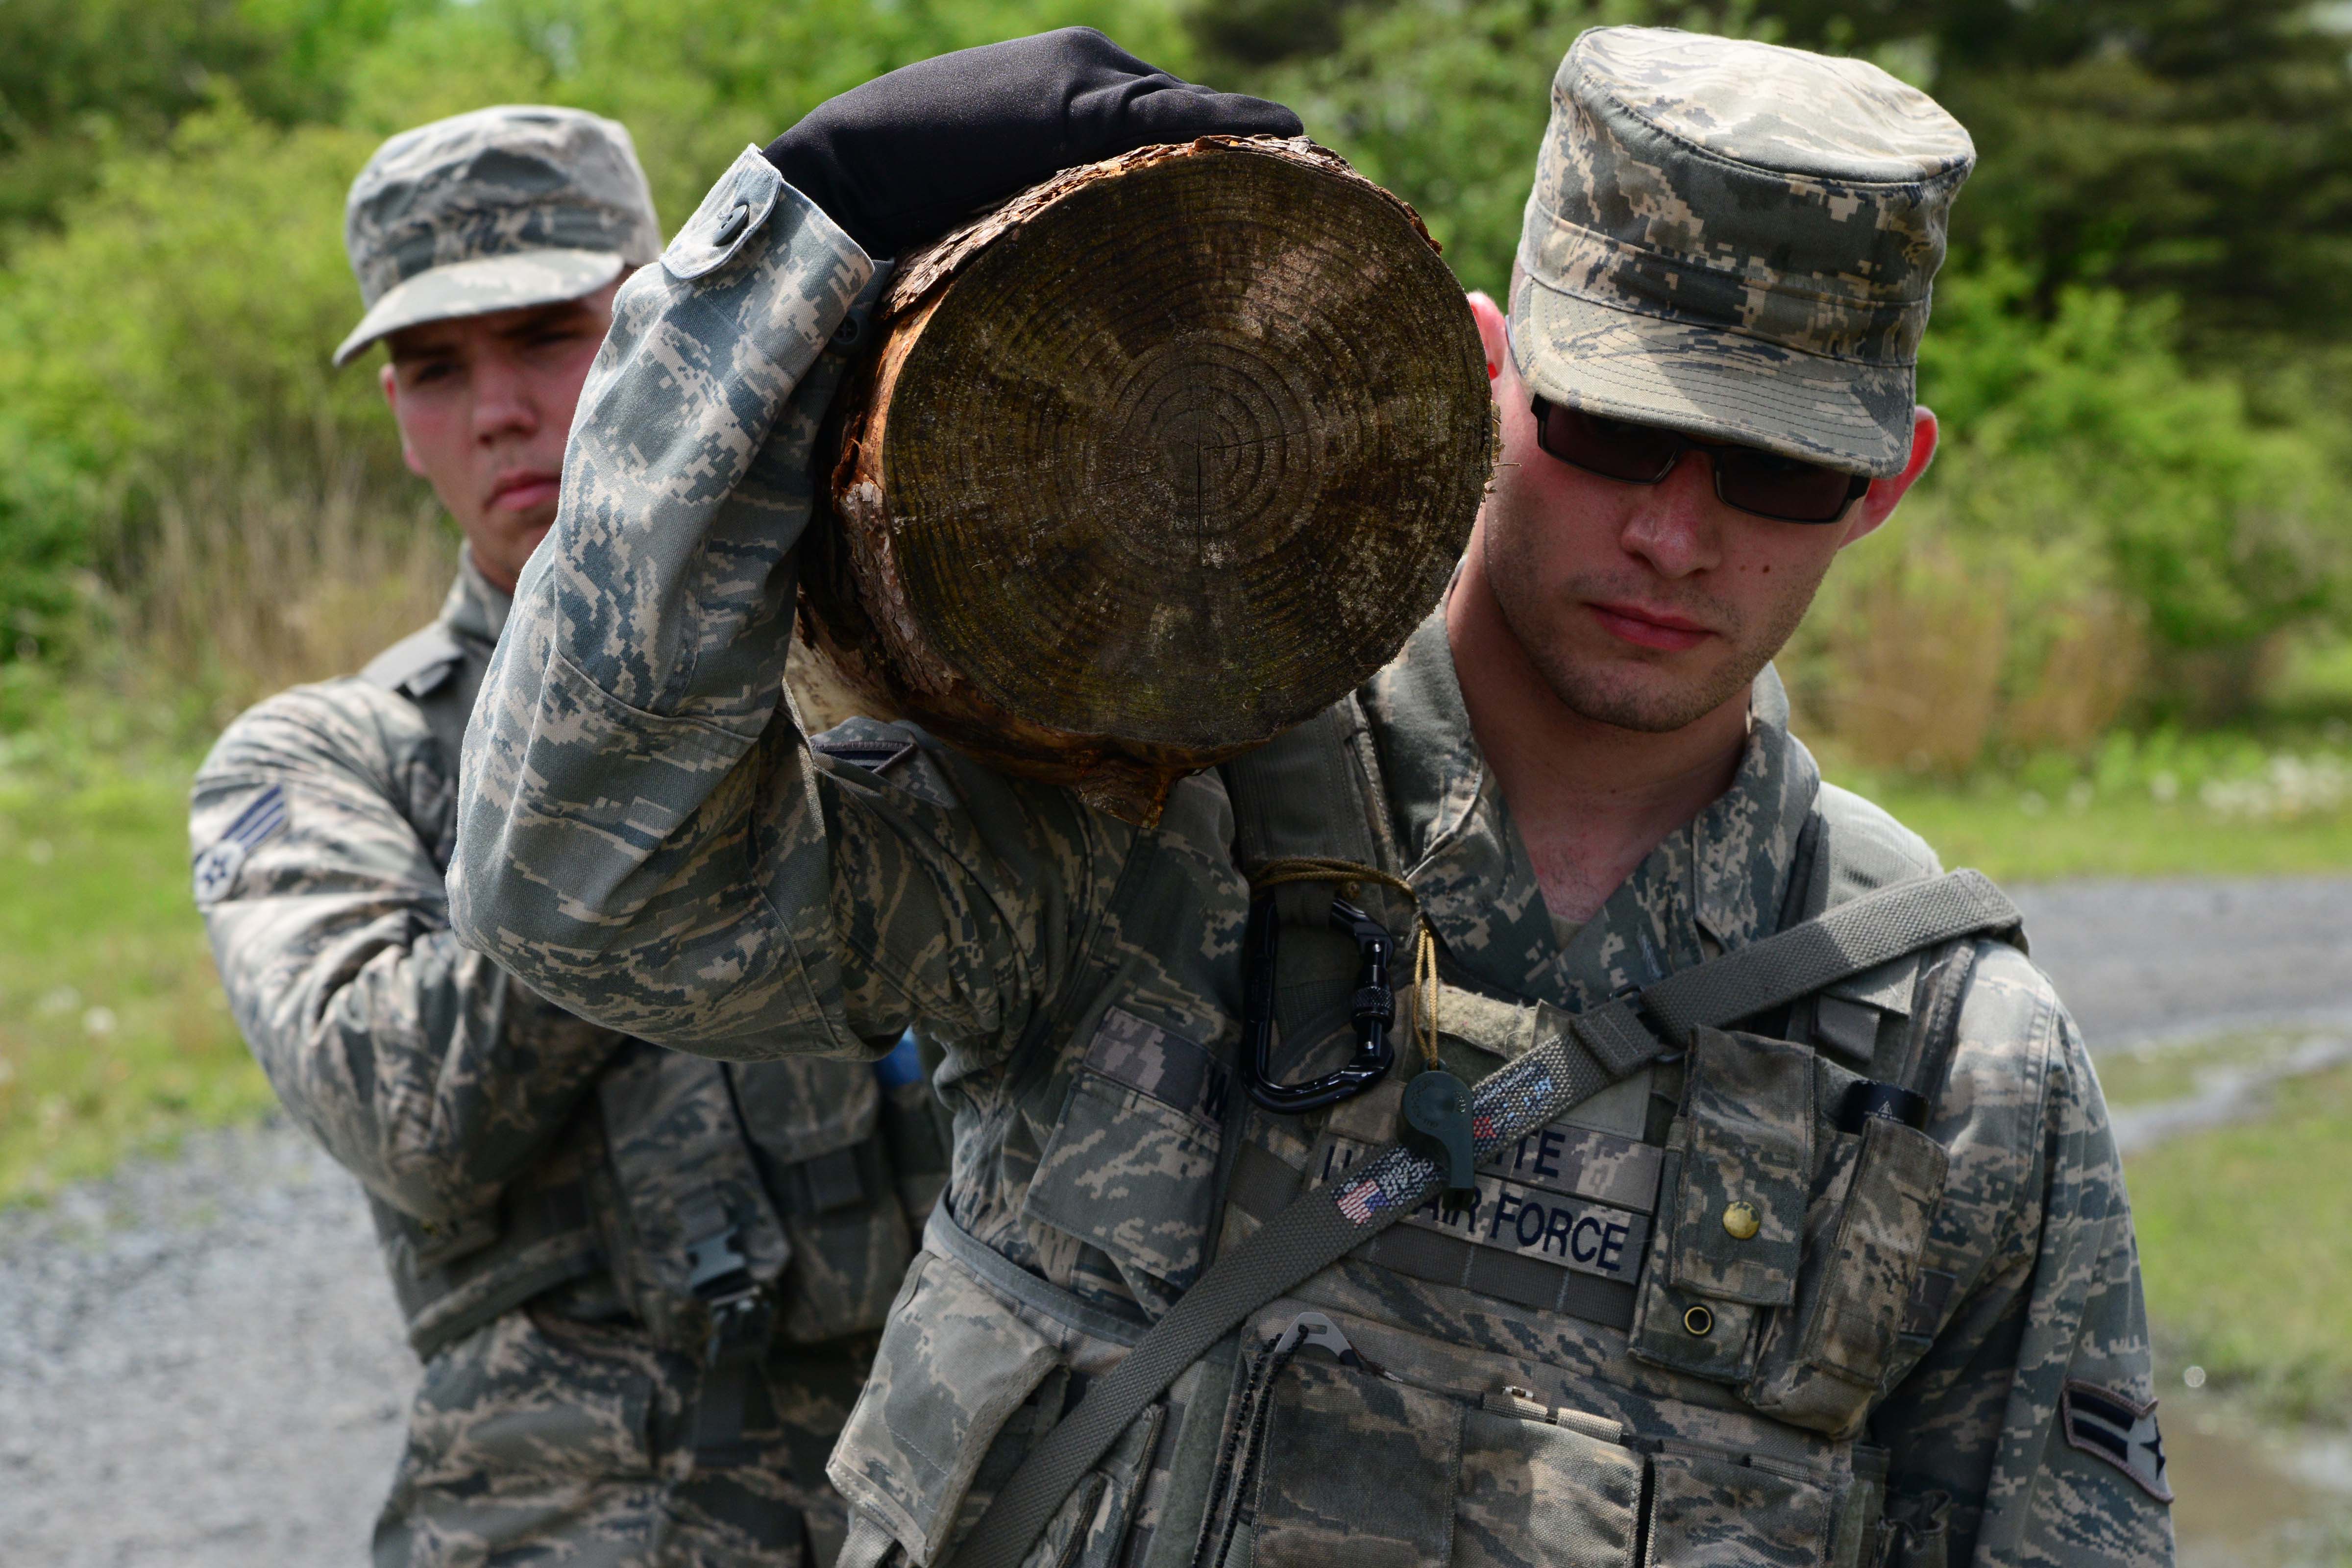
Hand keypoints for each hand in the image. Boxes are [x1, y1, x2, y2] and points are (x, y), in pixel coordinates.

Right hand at [763, 27, 1302, 258]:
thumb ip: (1068, 225)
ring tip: (1325, 179)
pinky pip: (1170, 119)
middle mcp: (1090, 69)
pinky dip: (1228, 133)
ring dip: (1255, 147)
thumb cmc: (908, 213)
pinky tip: (1288, 145)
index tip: (1293, 193)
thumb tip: (1119, 306)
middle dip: (1256, 156)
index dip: (1230, 157)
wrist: (846, 175)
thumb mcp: (1009, 219)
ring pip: (1192, 112)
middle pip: (1195, 117)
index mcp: (1075, 93)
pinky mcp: (1074, 101)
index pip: (1172, 124)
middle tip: (1331, 196)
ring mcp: (1084, 78)